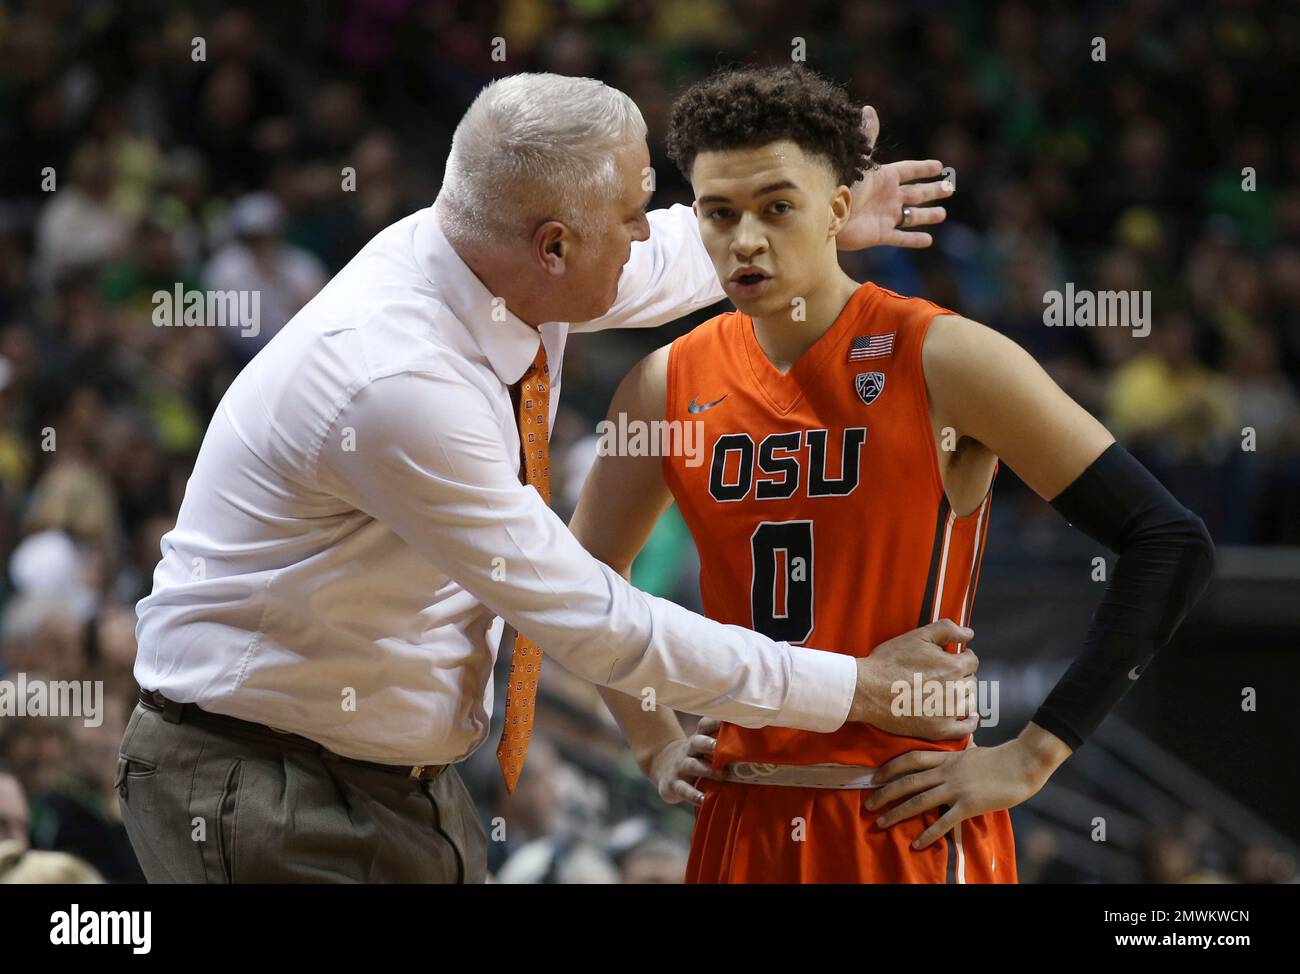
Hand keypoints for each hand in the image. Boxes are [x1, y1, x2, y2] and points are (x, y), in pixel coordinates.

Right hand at [646, 717, 724, 806]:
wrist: (661, 766)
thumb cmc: (694, 757)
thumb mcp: (703, 747)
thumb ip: (723, 746)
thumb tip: (758, 743)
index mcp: (698, 739)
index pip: (704, 725)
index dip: (715, 721)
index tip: (730, 718)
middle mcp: (688, 750)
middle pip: (697, 742)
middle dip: (709, 743)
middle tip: (722, 747)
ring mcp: (680, 767)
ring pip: (692, 765)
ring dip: (707, 769)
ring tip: (722, 775)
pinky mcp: (673, 784)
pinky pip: (683, 789)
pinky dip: (693, 795)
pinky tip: (703, 799)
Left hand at [838, 106, 953, 250]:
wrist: (826, 214)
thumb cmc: (840, 184)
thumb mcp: (857, 160)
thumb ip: (868, 137)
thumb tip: (869, 110)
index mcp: (883, 178)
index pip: (909, 170)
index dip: (923, 168)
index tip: (939, 166)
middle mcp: (887, 197)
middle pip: (916, 193)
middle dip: (933, 191)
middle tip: (949, 188)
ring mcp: (884, 216)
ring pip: (912, 216)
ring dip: (927, 216)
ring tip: (942, 214)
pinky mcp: (880, 234)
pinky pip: (902, 238)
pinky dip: (914, 240)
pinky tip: (928, 240)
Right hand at [848, 618, 979, 739]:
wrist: (867, 689)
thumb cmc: (889, 662)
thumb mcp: (917, 637)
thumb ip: (947, 630)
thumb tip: (969, 633)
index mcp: (953, 666)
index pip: (972, 661)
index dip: (962, 657)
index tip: (953, 659)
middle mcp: (955, 690)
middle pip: (971, 681)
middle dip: (961, 676)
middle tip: (944, 675)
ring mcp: (948, 712)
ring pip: (969, 701)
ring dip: (962, 696)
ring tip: (947, 692)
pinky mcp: (939, 729)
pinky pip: (966, 728)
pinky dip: (969, 722)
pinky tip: (967, 716)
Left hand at [865, 726, 1069, 848]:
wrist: (1022, 762)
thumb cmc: (1000, 758)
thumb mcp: (971, 752)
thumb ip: (955, 757)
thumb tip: (948, 757)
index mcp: (946, 757)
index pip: (910, 759)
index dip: (890, 767)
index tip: (875, 776)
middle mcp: (946, 771)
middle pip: (908, 781)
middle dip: (885, 793)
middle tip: (868, 804)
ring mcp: (956, 787)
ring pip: (919, 800)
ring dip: (898, 813)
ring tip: (882, 823)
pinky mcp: (968, 804)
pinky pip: (944, 821)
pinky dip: (929, 833)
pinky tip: (918, 843)